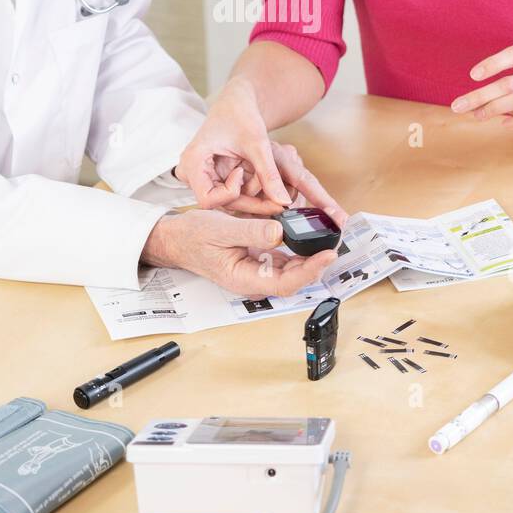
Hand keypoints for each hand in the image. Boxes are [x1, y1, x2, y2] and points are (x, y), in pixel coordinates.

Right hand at [141, 209, 337, 297]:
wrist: (176, 237)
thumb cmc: (192, 237)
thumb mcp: (221, 229)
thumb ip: (252, 232)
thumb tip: (280, 232)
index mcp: (244, 279)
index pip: (285, 282)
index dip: (310, 270)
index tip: (327, 254)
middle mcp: (253, 279)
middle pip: (293, 278)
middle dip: (316, 263)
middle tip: (335, 241)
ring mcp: (256, 270)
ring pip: (290, 268)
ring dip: (309, 255)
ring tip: (327, 237)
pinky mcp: (257, 259)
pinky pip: (282, 257)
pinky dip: (297, 246)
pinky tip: (306, 234)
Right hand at [174, 76, 347, 223]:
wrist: (237, 102)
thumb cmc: (240, 113)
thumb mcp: (257, 143)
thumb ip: (269, 173)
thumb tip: (284, 202)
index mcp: (193, 162)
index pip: (207, 199)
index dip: (230, 194)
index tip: (243, 172)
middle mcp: (193, 174)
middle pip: (221, 203)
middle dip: (251, 203)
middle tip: (281, 202)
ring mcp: (203, 178)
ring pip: (229, 201)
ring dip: (254, 199)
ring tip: (277, 191)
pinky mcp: (215, 179)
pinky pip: (233, 194)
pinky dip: (252, 193)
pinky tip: (271, 190)